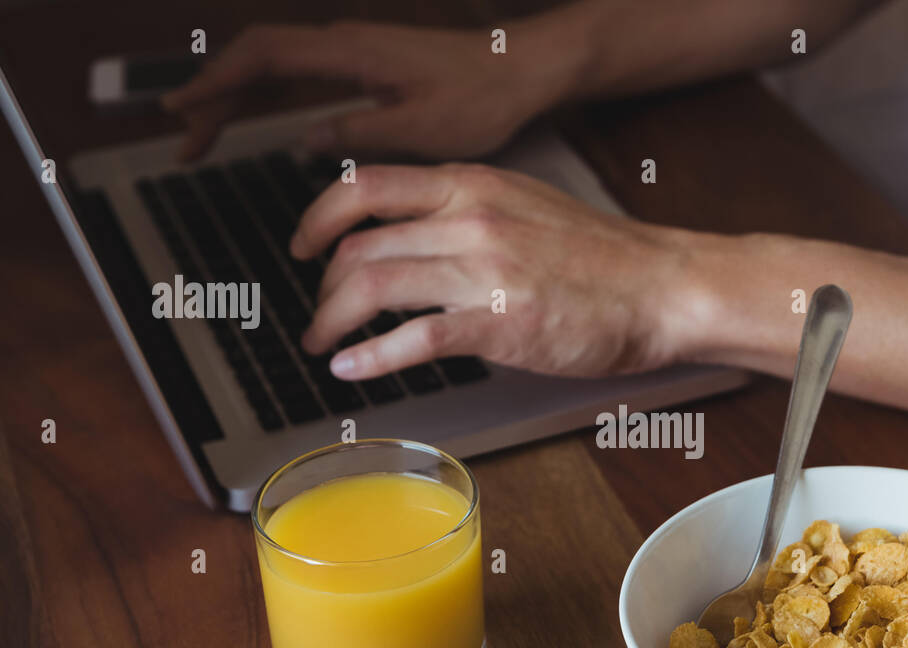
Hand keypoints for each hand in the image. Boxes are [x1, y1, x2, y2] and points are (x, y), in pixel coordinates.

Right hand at [162, 21, 569, 160]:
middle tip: (183, 141)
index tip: (182, 111)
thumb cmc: (482, 96)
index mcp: (352, 52)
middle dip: (213, 97)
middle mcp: (346, 42)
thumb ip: (360, 132)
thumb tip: (307, 140)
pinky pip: (300, 72)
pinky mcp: (365, 63)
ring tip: (203, 135)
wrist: (521, 69)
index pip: (263, 57)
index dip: (217, 82)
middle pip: (257, 59)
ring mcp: (353, 50)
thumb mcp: (421, 128)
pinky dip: (269, 94)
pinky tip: (259, 121)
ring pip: (275, 65)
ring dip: (236, 96)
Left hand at [291, 164, 701, 379]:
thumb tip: (413, 244)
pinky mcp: (500, 323)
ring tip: (323, 346)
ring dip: (332, 323)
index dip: (317, 218)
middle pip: (357, 247)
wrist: (662, 287)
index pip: (365, 187)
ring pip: (373, 287)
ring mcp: (484, 269)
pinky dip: (370, 356)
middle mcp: (469, 218)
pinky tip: (351, 369)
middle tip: (319, 317)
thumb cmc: (604, 259)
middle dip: (322, 289)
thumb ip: (466, 215)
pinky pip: (413, 337)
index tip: (303, 246)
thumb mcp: (524, 207)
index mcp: (472, 185)